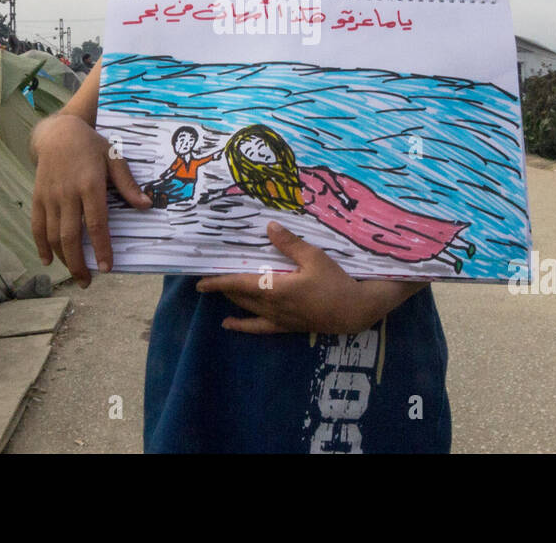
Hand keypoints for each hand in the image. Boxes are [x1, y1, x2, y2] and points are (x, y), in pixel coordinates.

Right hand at [30, 114, 151, 287]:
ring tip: (75, 274)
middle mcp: (67, 193)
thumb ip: (128, 184)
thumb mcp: (114, 158)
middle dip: (78, 263)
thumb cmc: (91, 146)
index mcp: (90, 184)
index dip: (101, 247)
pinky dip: (41, 245)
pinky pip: (37, 226)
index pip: (96, 223)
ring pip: (53, 235)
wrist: (58, 133)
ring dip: (63, 258)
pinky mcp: (37, 197)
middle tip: (87, 282)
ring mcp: (50, 197)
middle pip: (71, 236)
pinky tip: (48, 261)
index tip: (106, 267)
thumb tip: (146, 205)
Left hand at [195, 222, 419, 333]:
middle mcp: (272, 307)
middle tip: (209, 277)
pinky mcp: (287, 326)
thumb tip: (269, 227)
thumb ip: (290, 244)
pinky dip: (242, 326)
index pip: (238, 284)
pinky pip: (258, 328)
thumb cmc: (336, 282)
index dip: (218, 282)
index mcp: (275, 289)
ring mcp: (278, 319)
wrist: (355, 311)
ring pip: (247, 309)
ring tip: (220, 291)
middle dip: (222, 288)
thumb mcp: (315, 257)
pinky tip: (229, 324)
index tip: (200, 280)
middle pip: (239, 297)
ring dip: (232, 300)